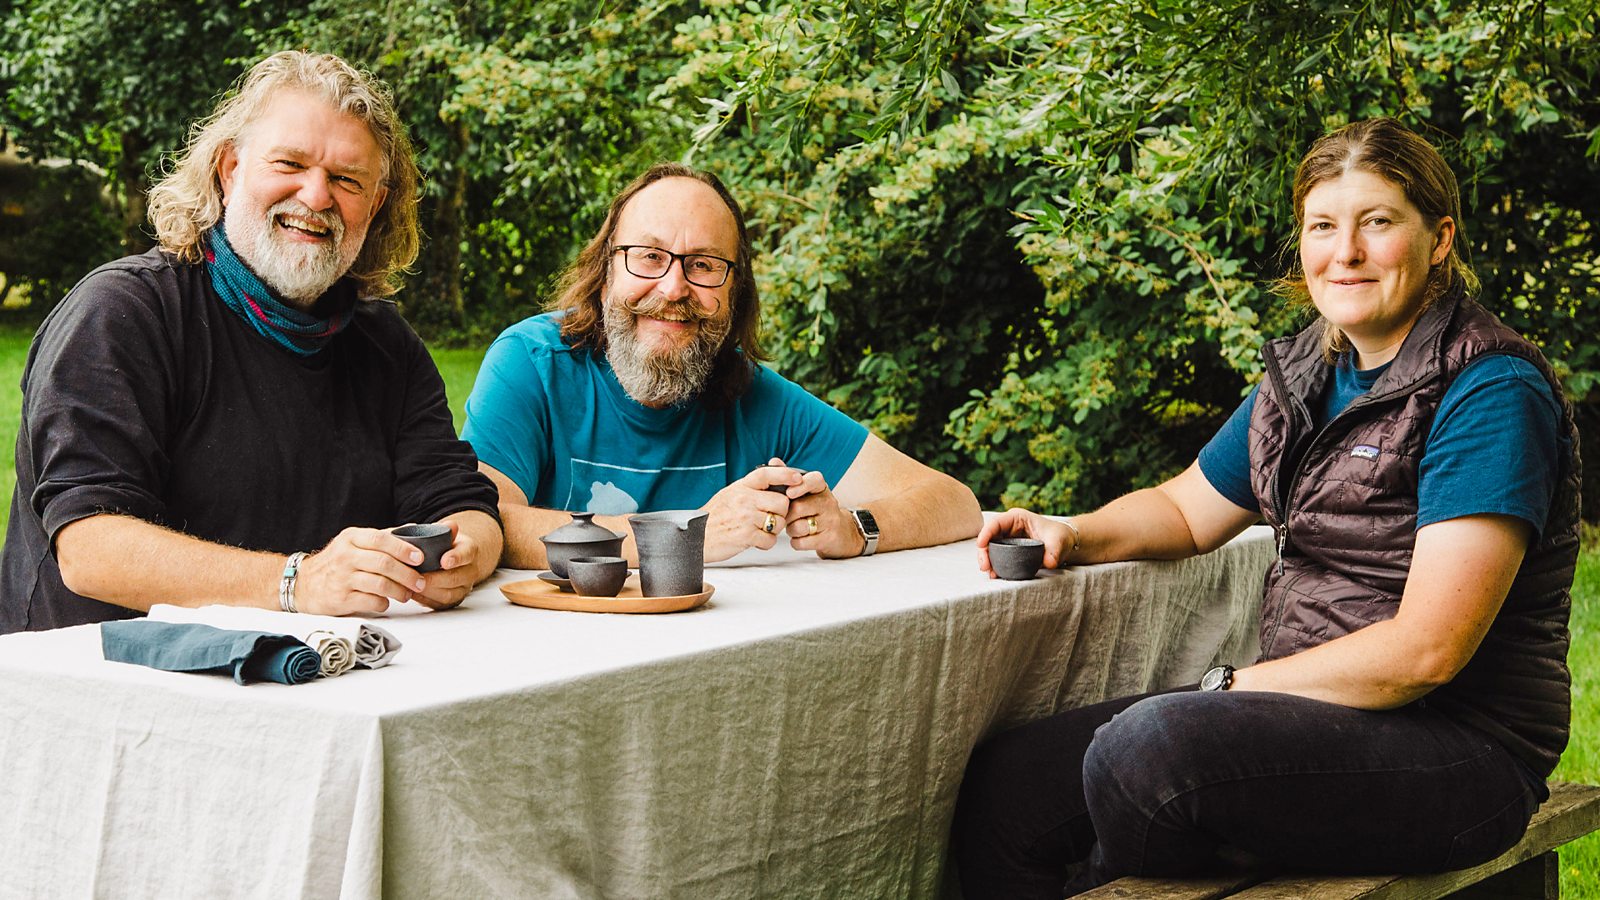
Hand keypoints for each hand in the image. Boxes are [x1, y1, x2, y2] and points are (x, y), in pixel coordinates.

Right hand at [294, 526, 430, 613]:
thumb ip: (382, 537)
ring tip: (407, 594)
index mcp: (351, 538)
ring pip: (380, 584)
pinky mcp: (341, 599)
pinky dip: (384, 603)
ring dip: (400, 591)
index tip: (420, 558)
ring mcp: (342, 578)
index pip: (381, 539)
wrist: (303, 585)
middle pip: (384, 563)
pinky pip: (371, 601)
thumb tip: (414, 529)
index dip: (404, 549)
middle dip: (408, 574)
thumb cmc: (335, 563)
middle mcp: (346, 556)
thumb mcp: (353, 543)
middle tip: (420, 582)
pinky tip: (386, 601)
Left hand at [414, 520, 478, 609]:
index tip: (444, 560)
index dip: (456, 558)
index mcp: (469, 551)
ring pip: (449, 594)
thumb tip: (450, 525)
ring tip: (413, 586)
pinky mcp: (453, 600)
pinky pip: (441, 604)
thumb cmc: (445, 545)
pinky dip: (426, 600)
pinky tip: (413, 594)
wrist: (452, 558)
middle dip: (436, 579)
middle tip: (420, 577)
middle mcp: (470, 571)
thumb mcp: (445, 534)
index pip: (467, 554)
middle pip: (456, 578)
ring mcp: (463, 587)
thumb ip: (445, 530)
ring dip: (429, 591)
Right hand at [699, 460, 797, 561]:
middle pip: (781, 502)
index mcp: (740, 487)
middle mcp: (743, 499)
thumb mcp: (730, 494)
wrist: (695, 538)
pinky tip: (755, 541)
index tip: (797, 478)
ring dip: (773, 530)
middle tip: (770, 518)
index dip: (785, 474)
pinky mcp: (746, 536)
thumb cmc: (714, 517)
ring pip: (778, 522)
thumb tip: (776, 465)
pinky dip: (766, 543)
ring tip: (760, 531)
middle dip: (781, 513)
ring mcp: (745, 517)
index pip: (766, 474)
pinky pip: (770, 540)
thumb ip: (752, 485)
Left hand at [782, 467, 865, 558]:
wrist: (842, 533)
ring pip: (799, 526)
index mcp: (821, 488)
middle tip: (787, 518)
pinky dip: (796, 542)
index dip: (801, 485)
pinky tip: (801, 539)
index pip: (815, 479)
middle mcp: (828, 502)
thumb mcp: (807, 493)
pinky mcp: (829, 538)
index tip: (789, 492)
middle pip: (798, 508)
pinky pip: (803, 542)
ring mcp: (831, 521)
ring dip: (791, 530)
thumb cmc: (818, 511)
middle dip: (787, 516)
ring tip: (795, 529)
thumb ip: (789, 478)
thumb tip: (774, 461)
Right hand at [977, 508, 1073, 577]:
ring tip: (991, 574)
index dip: (986, 533)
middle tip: (985, 567)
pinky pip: (997, 557)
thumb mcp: (1059, 541)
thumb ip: (1054, 552)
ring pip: (990, 549)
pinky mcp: (1009, 551)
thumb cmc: (1059, 536)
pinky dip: (995, 566)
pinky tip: (996, 575)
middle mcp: (1008, 528)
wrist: (1063, 543)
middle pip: (988, 537)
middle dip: (983, 552)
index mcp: (1017, 518)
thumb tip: (1048, 563)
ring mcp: (1007, 539)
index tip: (981, 545)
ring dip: (987, 560)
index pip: (996, 523)